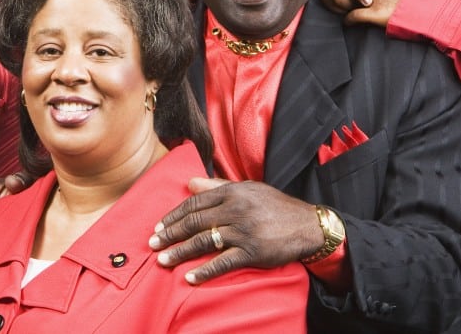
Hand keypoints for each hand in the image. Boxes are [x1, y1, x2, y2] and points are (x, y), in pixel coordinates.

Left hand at [148, 178, 323, 284]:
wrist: (307, 225)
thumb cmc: (275, 206)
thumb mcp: (248, 189)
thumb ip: (217, 186)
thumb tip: (190, 182)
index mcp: (232, 192)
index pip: (195, 203)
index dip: (174, 215)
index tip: (159, 226)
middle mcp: (235, 209)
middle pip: (194, 222)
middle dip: (170, 234)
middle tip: (153, 244)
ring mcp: (243, 231)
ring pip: (204, 241)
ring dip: (180, 252)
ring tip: (163, 260)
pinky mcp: (252, 252)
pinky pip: (222, 262)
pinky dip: (204, 271)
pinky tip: (189, 277)